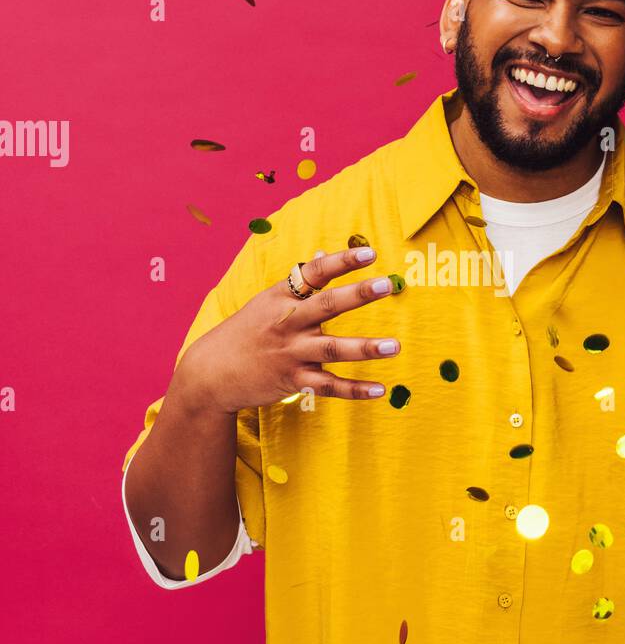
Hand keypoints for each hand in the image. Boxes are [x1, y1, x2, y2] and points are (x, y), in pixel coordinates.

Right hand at [178, 246, 401, 413]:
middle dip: (357, 295)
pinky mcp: (292, 381)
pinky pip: (328, 386)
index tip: (370, 252)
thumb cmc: (246, 331)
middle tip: (386, 285)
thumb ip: (300, 282)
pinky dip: (354, 390)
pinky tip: (380, 390)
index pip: (314, 273)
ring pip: (332, 349)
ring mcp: (290, 353)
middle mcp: (287, 322)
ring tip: (395, 345)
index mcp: (281, 297)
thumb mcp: (267, 301)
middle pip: (326, 306)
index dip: (341, 261)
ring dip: (365, 348)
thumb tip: (324, 253)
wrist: (210, 373)